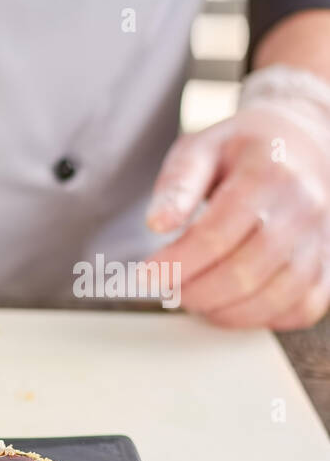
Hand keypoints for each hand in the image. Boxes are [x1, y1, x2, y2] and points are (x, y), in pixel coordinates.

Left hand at [144, 65, 329, 330]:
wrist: (303, 142)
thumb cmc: (243, 149)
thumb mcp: (201, 146)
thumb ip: (177, 184)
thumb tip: (157, 223)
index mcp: (268, 175)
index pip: (216, 236)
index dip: (176, 263)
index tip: (148, 275)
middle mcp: (303, 209)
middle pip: (244, 273)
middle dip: (195, 292)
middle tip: (169, 290)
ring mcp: (321, 239)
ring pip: (274, 298)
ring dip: (223, 312)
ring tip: (194, 298)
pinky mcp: (328, 265)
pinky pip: (301, 308)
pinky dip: (262, 319)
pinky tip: (232, 305)